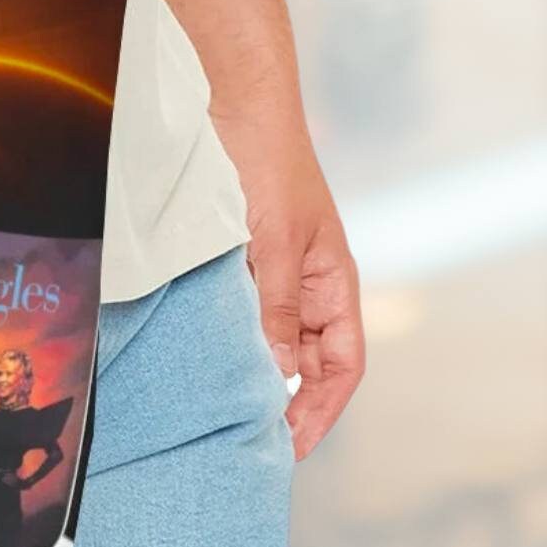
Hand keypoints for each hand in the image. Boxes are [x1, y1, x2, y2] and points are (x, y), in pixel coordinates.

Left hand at [237, 116, 363, 460]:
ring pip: (270, 340)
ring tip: (223, 411)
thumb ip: (279, 307)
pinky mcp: (238, 259)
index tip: (290, 447)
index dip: (323, 410)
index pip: (342, 364)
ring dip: (253, 373)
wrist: (234, 100)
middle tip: (248, 440)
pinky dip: (228, 339)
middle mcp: (307, 283)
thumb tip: (281, 377)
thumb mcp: (277, 241)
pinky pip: (239, 313)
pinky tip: (203, 358)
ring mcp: (272, 272)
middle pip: (307, 362)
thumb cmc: (269, 162)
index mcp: (334, 281)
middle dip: (286, 404)